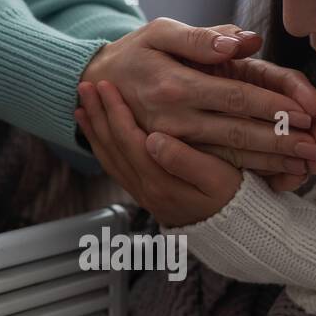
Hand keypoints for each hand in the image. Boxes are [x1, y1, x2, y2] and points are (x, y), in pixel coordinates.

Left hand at [76, 79, 240, 227]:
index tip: (107, 86)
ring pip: (109, 157)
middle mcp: (144, 189)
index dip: (115, 111)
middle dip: (98, 115)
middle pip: (112, 147)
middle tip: (85, 86)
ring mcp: (141, 193)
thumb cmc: (233, 197)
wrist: (234, 228)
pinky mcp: (143, 193)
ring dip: (94, 130)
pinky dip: (101, 147)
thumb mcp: (218, 179)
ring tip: (82, 105)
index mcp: (160, 181)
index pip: (128, 140)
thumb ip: (184, 160)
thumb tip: (153, 139)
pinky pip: (114, 167)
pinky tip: (96, 133)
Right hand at [79, 18, 315, 176]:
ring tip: (310, 164)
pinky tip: (280, 175)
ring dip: (273, 162)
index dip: (275, 104)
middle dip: (284, 141)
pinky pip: (217, 169)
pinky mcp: (174, 158)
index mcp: (176, 85)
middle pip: (240, 133)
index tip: (310, 110)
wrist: (96, 84)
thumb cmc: (136, 53)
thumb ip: (202, 38)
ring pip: (232, 157)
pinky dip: (251, 173)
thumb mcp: (161, 33)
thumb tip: (245, 41)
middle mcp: (175, 120)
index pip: (237, 96)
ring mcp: (174, 144)